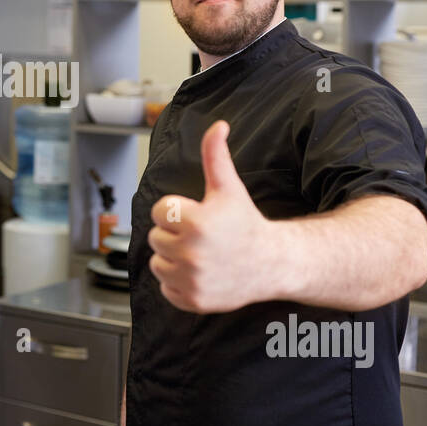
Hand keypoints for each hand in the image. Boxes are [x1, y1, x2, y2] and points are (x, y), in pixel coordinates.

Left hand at [147, 120, 284, 312]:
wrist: (271, 264)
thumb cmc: (246, 223)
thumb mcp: (229, 188)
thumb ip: (215, 155)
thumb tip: (217, 125)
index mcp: (196, 223)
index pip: (159, 212)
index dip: (177, 212)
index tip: (197, 216)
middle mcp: (192, 254)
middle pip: (155, 238)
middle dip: (174, 234)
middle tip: (202, 236)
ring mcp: (191, 280)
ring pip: (157, 263)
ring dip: (173, 258)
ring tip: (200, 254)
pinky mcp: (192, 300)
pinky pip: (165, 288)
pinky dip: (178, 283)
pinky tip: (201, 273)